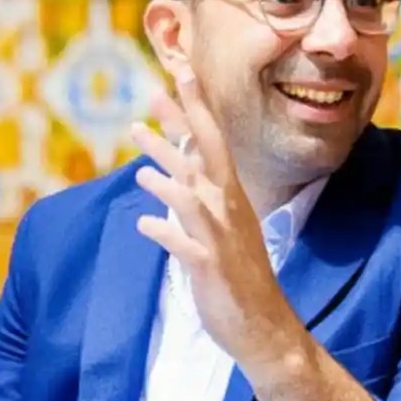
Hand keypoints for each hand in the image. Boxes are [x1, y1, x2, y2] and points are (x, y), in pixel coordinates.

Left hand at [130, 66, 295, 365]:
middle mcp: (228, 209)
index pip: (213, 142)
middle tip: (155, 92)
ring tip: (137, 148)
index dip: (197, 109)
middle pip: (204, 156)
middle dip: (182, 123)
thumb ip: (192, 202)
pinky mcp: (209, 266)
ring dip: (164, 170)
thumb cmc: (239, 278)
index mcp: (232, 197)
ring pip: (190, 194)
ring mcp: (220, 237)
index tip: (182, 75)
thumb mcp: (221, 231)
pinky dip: (163, 230)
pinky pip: (183, 243)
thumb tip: (161, 179)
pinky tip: (144, 223)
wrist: (263, 326)